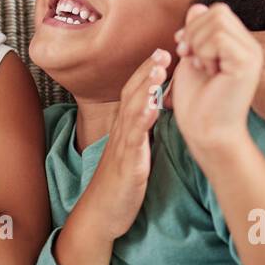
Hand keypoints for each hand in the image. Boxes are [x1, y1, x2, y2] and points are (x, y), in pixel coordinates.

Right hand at [76, 49, 168, 240]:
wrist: (101, 215)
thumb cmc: (119, 184)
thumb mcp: (133, 152)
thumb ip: (142, 131)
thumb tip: (157, 112)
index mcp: (124, 129)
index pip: (133, 92)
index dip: (146, 71)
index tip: (161, 51)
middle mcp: (121, 132)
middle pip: (131, 94)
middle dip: (147, 70)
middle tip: (163, 49)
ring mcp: (122, 147)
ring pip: (133, 111)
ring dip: (146, 88)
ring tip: (160, 69)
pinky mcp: (127, 165)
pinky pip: (134, 139)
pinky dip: (143, 121)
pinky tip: (154, 108)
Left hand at [167, 3, 261, 154]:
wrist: (205, 130)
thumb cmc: (197, 100)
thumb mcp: (192, 56)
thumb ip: (196, 31)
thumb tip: (198, 7)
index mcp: (239, 44)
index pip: (217, 11)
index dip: (194, 24)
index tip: (183, 48)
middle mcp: (250, 47)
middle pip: (218, 11)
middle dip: (194, 31)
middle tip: (189, 56)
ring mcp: (252, 54)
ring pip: (217, 22)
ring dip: (198, 44)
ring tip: (202, 67)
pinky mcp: (248, 64)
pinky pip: (220, 38)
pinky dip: (205, 53)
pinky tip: (209, 72)